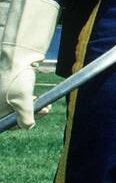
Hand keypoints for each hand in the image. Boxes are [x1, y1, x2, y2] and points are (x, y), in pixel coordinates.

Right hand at [0, 0, 58, 128]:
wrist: (19, 55)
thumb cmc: (18, 77)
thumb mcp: (23, 100)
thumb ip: (25, 117)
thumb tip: (28, 126)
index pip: (7, 123)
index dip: (21, 124)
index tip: (34, 121)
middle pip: (13, 115)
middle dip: (30, 114)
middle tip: (45, 111)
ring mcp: (3, 94)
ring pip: (18, 107)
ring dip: (32, 108)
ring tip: (45, 105)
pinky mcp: (10, 88)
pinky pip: (19, 99)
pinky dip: (29, 101)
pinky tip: (38, 99)